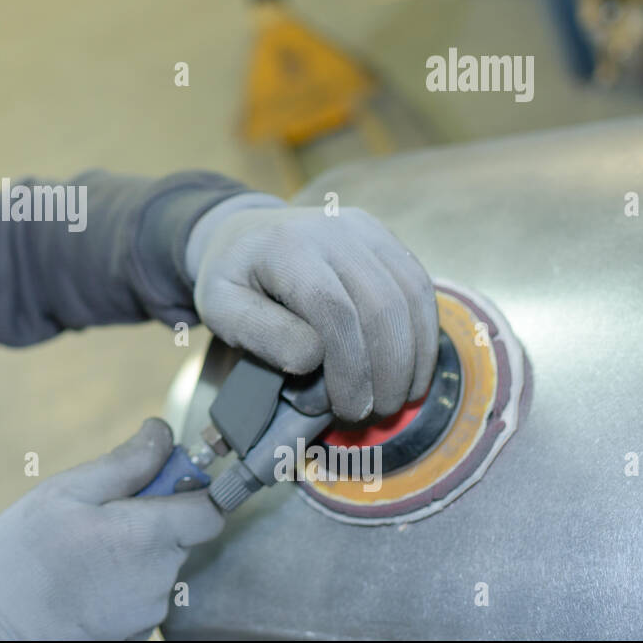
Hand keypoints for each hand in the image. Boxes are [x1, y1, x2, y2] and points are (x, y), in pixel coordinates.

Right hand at [0, 419, 223, 639]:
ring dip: (132, 551)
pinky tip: (83, 580)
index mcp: (147, 536)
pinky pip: (140, 593)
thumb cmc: (23, 561)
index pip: (209, 510)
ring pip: (158, 564)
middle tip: (100, 515)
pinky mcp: (136, 631)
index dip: (190, 489)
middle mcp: (159, 578)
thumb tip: (161, 433)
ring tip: (83, 552)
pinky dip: (120, 582)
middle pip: (179, 535)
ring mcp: (148, 610)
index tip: (160, 480)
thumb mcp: (64, 492)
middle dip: (149, 517)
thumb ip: (124, 463)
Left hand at [190, 205, 436, 422]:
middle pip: (380, 305)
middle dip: (387, 370)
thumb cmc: (232, 281)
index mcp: (285, 247)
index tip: (347, 410)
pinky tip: (412, 371)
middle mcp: (331, 229)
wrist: (243, 236)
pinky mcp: (382, 237)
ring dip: (412, 357)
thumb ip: (260, 334)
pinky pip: (419, 286)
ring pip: (409, 296)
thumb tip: (311, 359)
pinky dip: (423, 334)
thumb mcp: (220, 310)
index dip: (350, 368)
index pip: (334, 311)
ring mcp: (362, 229)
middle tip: (376, 413)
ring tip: (397, 399)